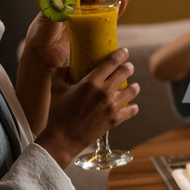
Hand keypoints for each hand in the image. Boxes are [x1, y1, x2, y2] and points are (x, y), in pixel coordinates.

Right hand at [37, 48, 140, 167]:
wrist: (63, 138)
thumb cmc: (58, 113)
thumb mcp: (56, 90)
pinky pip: (132, 110)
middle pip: (125, 72)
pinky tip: (131, 105)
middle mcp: (104, 92)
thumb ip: (59, 74)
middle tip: (128, 67)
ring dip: (134, 86)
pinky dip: (133, 107)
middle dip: (129, 67)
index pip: (111, 62)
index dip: (121, 54)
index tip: (125, 51)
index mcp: (91, 82)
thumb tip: (65, 66)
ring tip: (133, 86)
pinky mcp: (115, 120)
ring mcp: (112, 106)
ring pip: (132, 90)